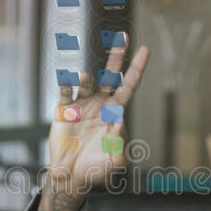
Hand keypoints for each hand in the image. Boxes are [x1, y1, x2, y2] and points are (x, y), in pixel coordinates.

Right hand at [38, 34, 149, 210]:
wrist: (71, 174)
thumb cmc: (96, 168)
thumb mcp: (114, 161)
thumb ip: (119, 146)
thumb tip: (119, 123)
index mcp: (115, 112)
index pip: (128, 86)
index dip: (136, 69)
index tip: (145, 50)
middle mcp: (100, 104)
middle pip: (110, 76)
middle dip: (117, 57)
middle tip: (123, 36)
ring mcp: (82, 105)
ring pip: (87, 83)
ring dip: (86, 78)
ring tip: (85, 76)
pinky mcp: (64, 110)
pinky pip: (65, 94)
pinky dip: (66, 86)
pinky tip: (67, 81)